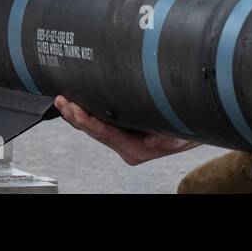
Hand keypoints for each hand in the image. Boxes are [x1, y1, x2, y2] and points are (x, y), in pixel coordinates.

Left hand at [53, 95, 197, 164]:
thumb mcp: (178, 135)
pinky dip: (86, 115)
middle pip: (94, 132)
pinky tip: (75, 106)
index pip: (106, 134)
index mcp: (135, 149)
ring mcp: (122, 142)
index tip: (77, 110)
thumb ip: (165, 139)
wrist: (190, 133)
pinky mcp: (122, 134)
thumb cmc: (185, 132)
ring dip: (76, 115)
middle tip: (63, 102)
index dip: (89, 122)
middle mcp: (125, 147)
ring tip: (62, 102)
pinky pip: (99, 126)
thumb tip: (152, 141)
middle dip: (76, 116)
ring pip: (93, 129)